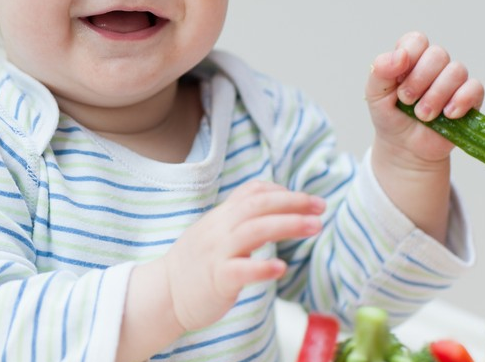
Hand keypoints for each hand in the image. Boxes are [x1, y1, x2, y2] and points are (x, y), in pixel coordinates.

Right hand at [162, 180, 323, 331]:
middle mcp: (219, 229)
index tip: (307, 200)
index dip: (282, 192)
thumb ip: (238, 220)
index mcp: (221, 217)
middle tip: (320, 207)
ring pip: (253, 230)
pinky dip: (261, 266)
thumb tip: (271, 207)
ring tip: (314, 227)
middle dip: (292, 203)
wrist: (164, 293)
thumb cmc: (195, 266)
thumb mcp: (214, 233)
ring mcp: (216, 253)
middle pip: (257, 206)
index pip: (252, 192)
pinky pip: (240, 270)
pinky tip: (281, 268)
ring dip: (287, 225)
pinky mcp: (216, 279)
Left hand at [365, 31, 483, 165]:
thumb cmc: (390, 115)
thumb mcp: (374, 94)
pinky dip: (460, 101)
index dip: (409, 56)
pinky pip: (474, 88)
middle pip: (438, 54)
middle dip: (419, 80)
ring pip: (456, 71)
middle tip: (406, 101)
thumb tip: (400, 55)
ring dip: (436, 95)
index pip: (417, 40)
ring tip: (422, 115)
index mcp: (410, 57)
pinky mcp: (470, 98)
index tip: (397, 78)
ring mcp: (453, 81)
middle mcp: (433, 65)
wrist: (404, 146)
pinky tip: (447, 115)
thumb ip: (380, 70)